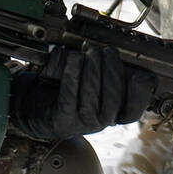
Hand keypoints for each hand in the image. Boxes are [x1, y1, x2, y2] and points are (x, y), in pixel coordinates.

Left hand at [9, 44, 156, 139]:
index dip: (139, 94)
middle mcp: (99, 122)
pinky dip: (72, 74)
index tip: (138, 75)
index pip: (132, 111)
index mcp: (111, 113)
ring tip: (89, 50)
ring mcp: (80, 123)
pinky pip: (69, 95)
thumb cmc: (65, 88)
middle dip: (112, 69)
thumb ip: (106, 70)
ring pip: (92, 95)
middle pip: (113, 98)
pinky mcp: (61, 119)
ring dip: (92, 68)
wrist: (34, 105)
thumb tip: (119, 52)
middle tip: (106, 50)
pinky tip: (74, 59)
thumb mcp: (90, 79)